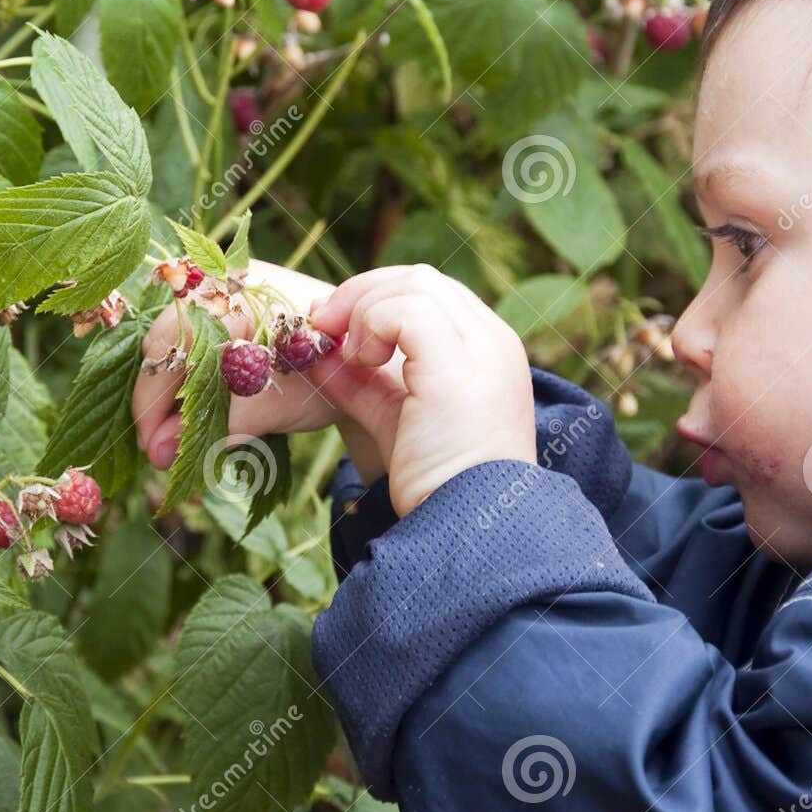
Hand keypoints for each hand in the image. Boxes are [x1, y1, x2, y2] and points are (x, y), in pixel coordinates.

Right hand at [132, 258, 382, 469]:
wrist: (363, 356)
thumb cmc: (327, 376)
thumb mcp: (277, 405)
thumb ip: (221, 424)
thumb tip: (162, 452)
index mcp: (238, 298)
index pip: (172, 348)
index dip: (155, 403)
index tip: (155, 451)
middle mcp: (225, 280)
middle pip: (164, 338)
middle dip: (157, 398)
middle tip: (160, 450)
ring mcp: (225, 285)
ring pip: (173, 338)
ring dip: (169, 389)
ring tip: (172, 436)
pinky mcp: (229, 299)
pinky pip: (189, 336)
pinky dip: (184, 375)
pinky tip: (187, 409)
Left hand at [307, 265, 536, 515]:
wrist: (467, 532)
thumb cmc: (434, 485)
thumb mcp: (394, 420)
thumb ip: (362, 383)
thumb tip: (319, 354)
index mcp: (488, 351)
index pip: (431, 295)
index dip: (376, 302)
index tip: (334, 330)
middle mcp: (493, 341)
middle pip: (421, 279)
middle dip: (363, 294)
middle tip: (322, 326)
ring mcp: (482, 349)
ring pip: (414, 284)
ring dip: (363, 309)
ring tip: (346, 353)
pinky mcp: (458, 366)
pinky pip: (407, 310)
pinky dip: (372, 324)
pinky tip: (361, 361)